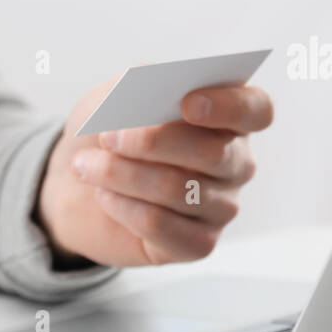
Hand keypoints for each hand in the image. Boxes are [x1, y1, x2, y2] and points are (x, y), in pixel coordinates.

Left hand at [36, 80, 272, 266]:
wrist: (76, 187)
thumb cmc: (107, 133)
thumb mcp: (113, 97)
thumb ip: (133, 87)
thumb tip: (147, 96)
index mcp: (228, 117)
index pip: (256, 109)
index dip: (228, 106)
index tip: (187, 103)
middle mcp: (235, 163)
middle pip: (214, 153)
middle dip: (152, 142)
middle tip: (108, 136)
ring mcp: (221, 207)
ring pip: (178, 189)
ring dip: (121, 174)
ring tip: (87, 165)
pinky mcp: (197, 244)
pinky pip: (160, 225)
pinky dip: (122, 207)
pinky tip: (104, 196)